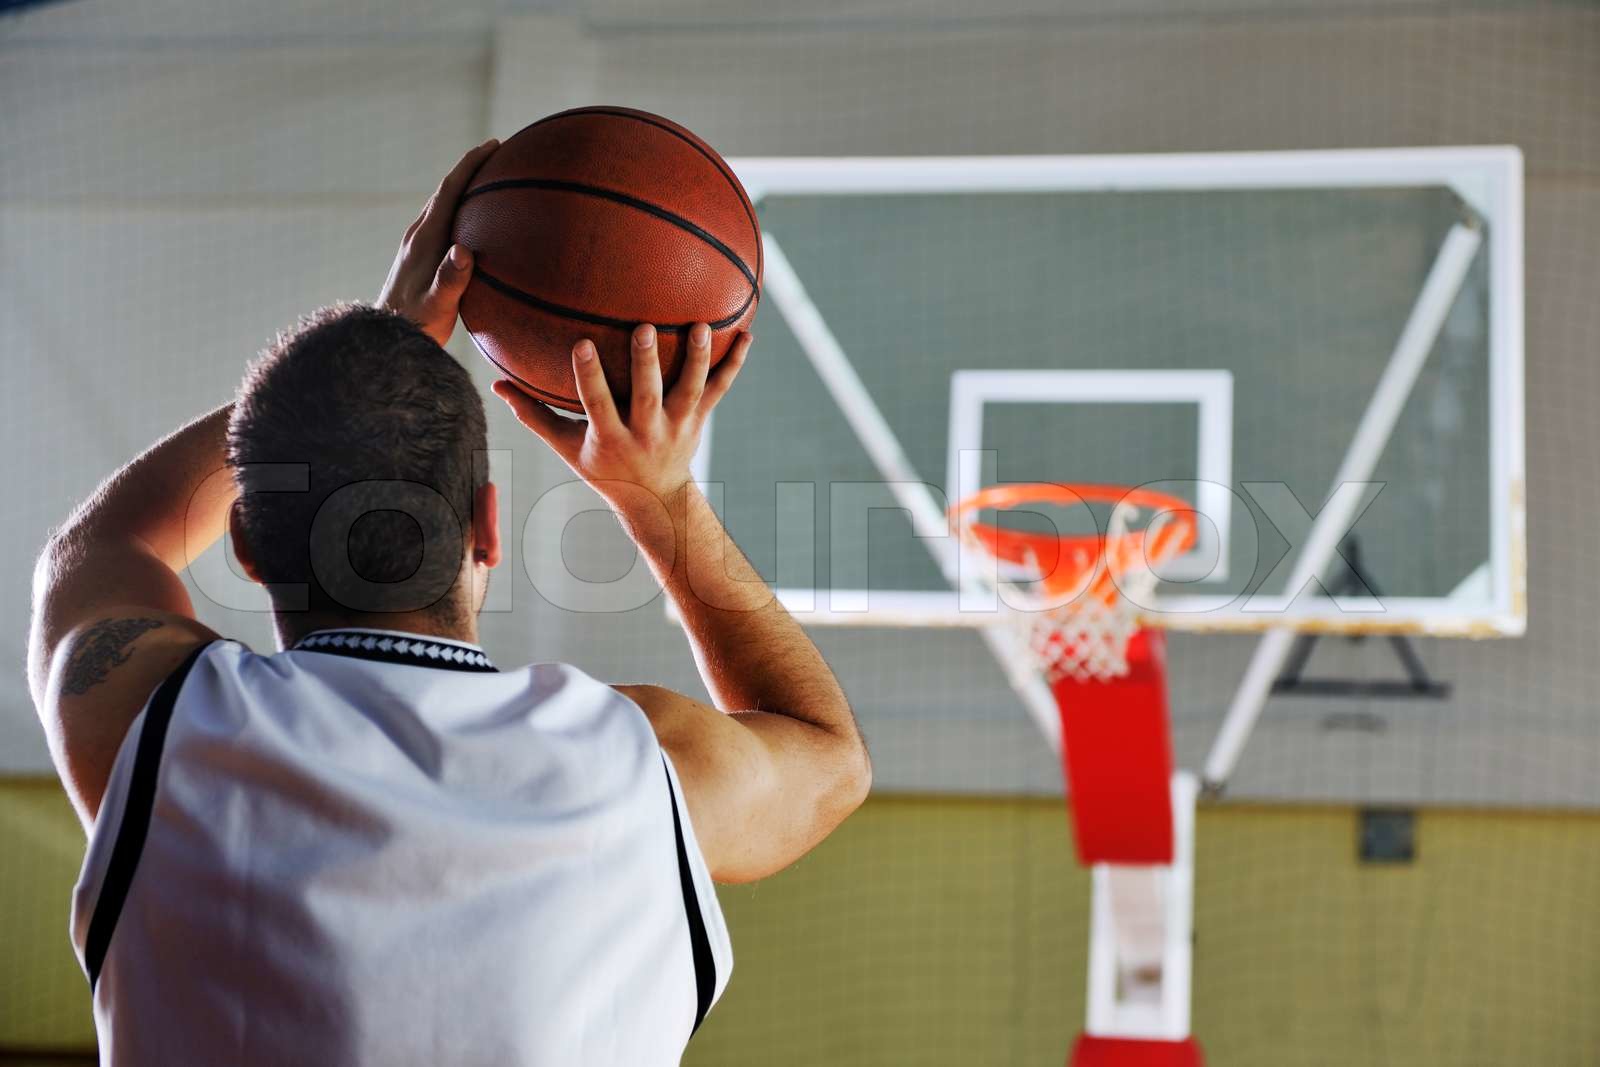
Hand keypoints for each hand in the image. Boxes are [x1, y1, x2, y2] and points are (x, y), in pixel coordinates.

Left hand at [377, 138, 498, 345]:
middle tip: (498, 153)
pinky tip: (476, 222)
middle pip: (445, 190)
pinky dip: (461, 210)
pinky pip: (443, 222)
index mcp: (424, 240)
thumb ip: (450, 280)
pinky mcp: (418, 257)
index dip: (470, 165)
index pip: (449, 191)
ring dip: (465, 187)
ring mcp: (416, 245)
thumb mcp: (437, 307)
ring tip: (491, 180)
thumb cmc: (415, 327)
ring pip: (442, 205)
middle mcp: (418, 235)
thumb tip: (464, 252)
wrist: (384, 339)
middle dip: (471, 168)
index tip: (494, 145)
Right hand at [493, 322, 751, 504]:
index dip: (589, 377)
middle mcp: (647, 433)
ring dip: (696, 358)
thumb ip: (533, 415)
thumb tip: (494, 383)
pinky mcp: (699, 419)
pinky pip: (719, 389)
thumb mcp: (567, 448)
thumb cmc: (603, 468)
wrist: (654, 498)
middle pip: (648, 396)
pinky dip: (734, 364)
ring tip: (700, 325)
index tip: (581, 343)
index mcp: (611, 438)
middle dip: (646, 364)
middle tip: (644, 327)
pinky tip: (748, 334)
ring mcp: (677, 426)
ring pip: (689, 390)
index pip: (597, 405)